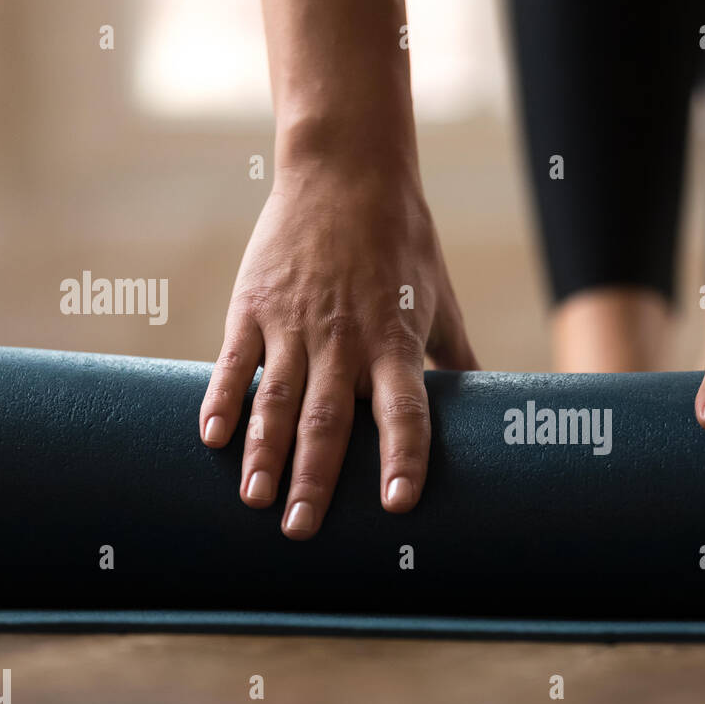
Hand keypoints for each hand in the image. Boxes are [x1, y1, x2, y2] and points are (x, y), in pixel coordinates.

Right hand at [199, 165, 477, 538]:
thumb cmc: (404, 243)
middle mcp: (346, 339)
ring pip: (277, 400)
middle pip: (329, 421)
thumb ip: (458, 358)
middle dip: (315, 480)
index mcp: (396, 342)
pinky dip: (223, 401)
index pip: (405, 412)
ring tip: (256, 501)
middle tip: (302, 531)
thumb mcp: (440, 300)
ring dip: (265, 455)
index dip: (403, 458)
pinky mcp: (254, 305)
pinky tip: (212, 440)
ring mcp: (295, 324)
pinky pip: (235, 362)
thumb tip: (492, 405)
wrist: (346, 172)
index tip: (398, 506)